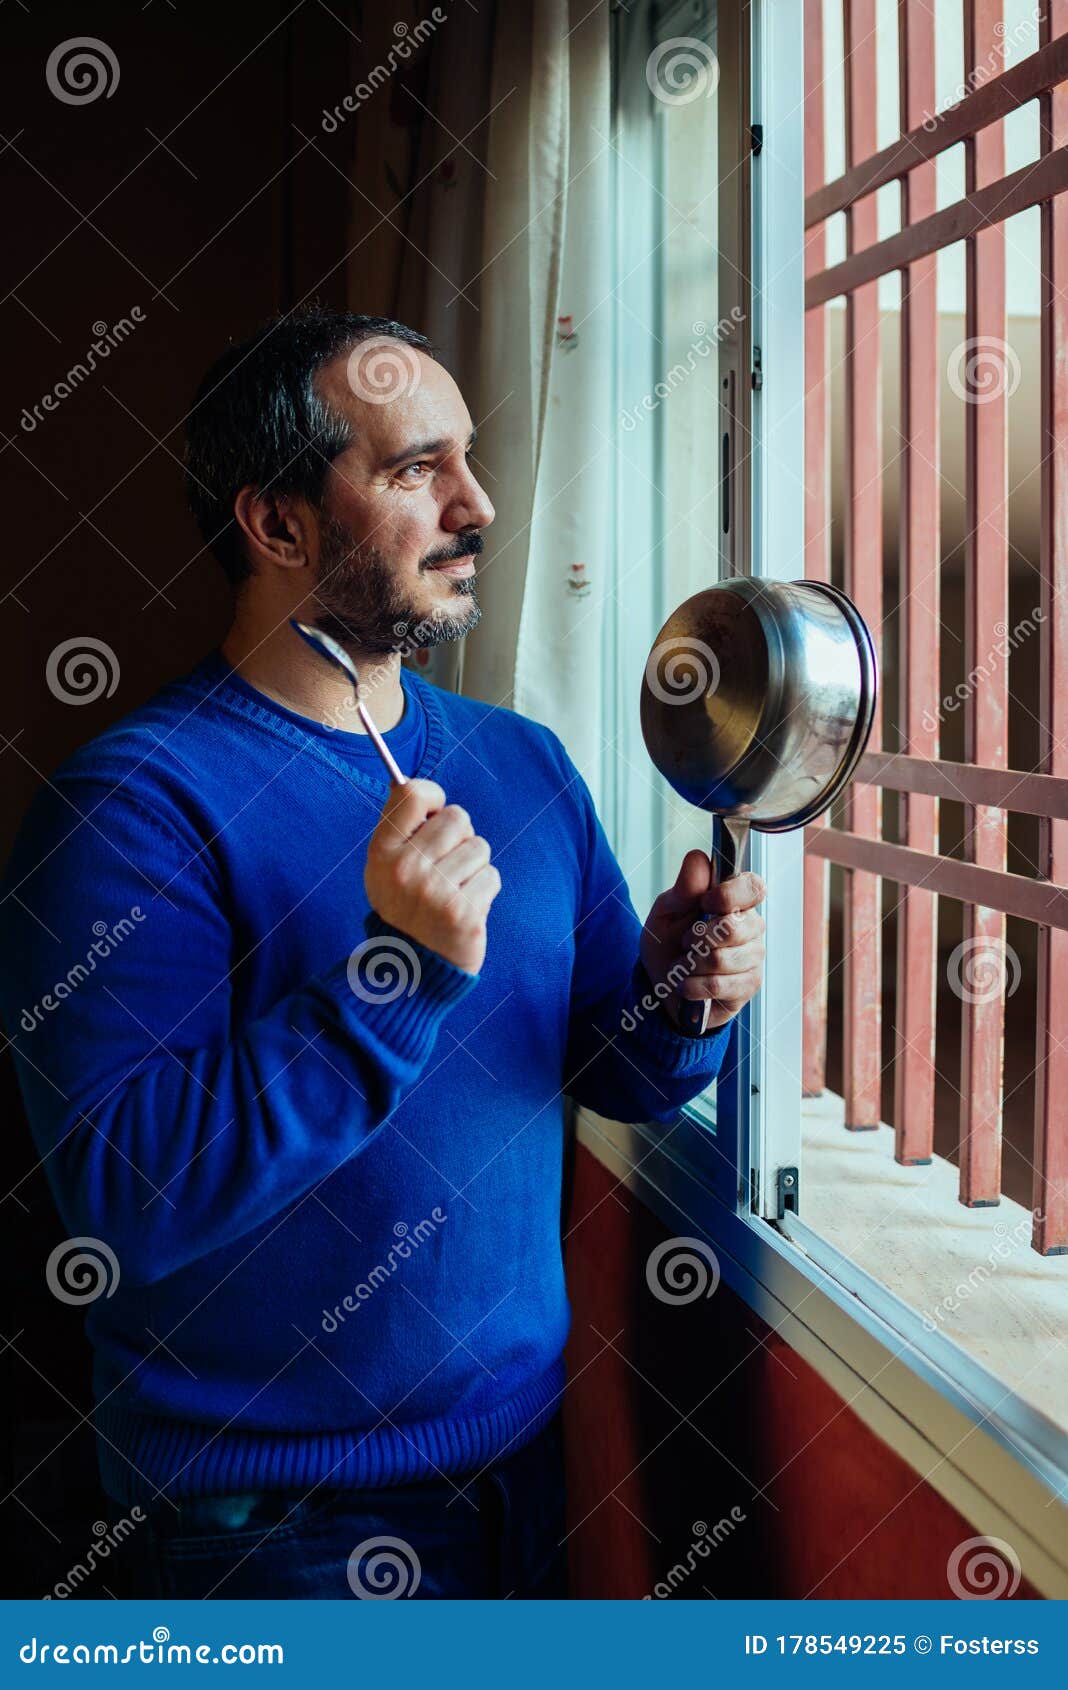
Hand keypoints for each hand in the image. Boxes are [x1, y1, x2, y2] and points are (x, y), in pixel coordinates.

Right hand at [365, 779, 500, 974]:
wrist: (413, 967)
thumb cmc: (405, 906)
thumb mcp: (384, 867)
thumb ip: (399, 827)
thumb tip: (415, 787)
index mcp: (382, 852)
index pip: (412, 794)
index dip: (433, 797)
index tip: (435, 814)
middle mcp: (406, 870)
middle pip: (457, 818)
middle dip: (459, 837)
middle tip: (446, 864)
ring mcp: (435, 893)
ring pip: (479, 847)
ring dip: (474, 867)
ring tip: (454, 890)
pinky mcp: (463, 913)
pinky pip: (492, 876)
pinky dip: (484, 890)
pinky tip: (465, 908)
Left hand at [639, 848, 765, 1032]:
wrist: (662, 982)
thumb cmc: (669, 941)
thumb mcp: (667, 910)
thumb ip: (684, 888)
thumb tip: (699, 858)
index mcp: (736, 900)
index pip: (754, 887)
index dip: (729, 895)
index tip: (705, 903)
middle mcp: (751, 926)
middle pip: (733, 927)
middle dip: (696, 937)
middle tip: (685, 941)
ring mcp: (753, 957)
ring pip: (721, 959)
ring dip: (690, 964)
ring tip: (683, 964)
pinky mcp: (748, 986)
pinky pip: (718, 985)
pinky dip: (692, 985)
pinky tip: (687, 984)